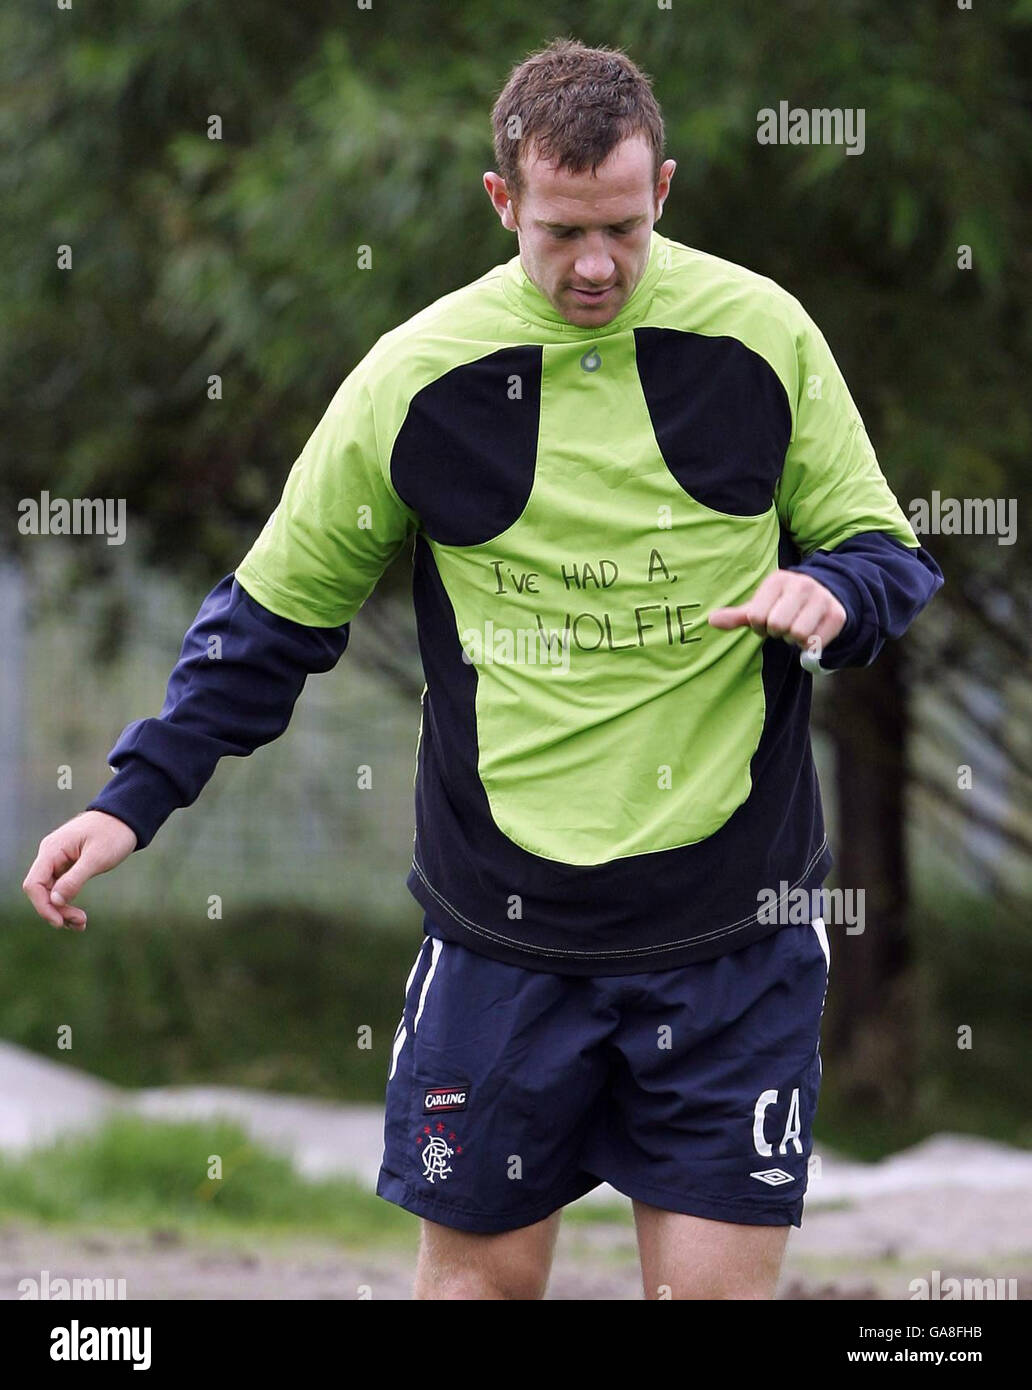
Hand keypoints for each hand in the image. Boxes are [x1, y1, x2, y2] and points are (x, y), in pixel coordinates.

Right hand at [22, 810, 137, 930]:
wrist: (127, 817)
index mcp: (52, 850)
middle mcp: (50, 855)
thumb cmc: (114, 833)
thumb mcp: (97, 858)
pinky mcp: (67, 864)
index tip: (60, 922)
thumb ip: (74, 879)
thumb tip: (55, 901)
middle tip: (81, 923)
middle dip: (56, 910)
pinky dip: (67, 901)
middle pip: (41, 890)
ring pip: (51, 891)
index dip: (43, 906)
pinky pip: (60, 887)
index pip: (34, 884)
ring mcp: (57, 859)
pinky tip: (78, 916)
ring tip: (81, 923)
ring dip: (62, 909)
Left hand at [708, 571, 846, 654]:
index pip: (757, 616)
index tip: (767, 621)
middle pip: (778, 625)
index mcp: (777, 580)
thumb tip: (711, 621)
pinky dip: (810, 646)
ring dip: (794, 640)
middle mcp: (801, 584)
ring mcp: (821, 598)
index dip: (759, 626)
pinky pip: (816, 643)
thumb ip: (737, 616)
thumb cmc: (784, 605)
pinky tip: (811, 635)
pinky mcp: (837, 614)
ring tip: (796, 629)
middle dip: (777, 633)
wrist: (825, 598)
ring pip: (798, 634)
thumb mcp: (760, 607)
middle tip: (783, 627)